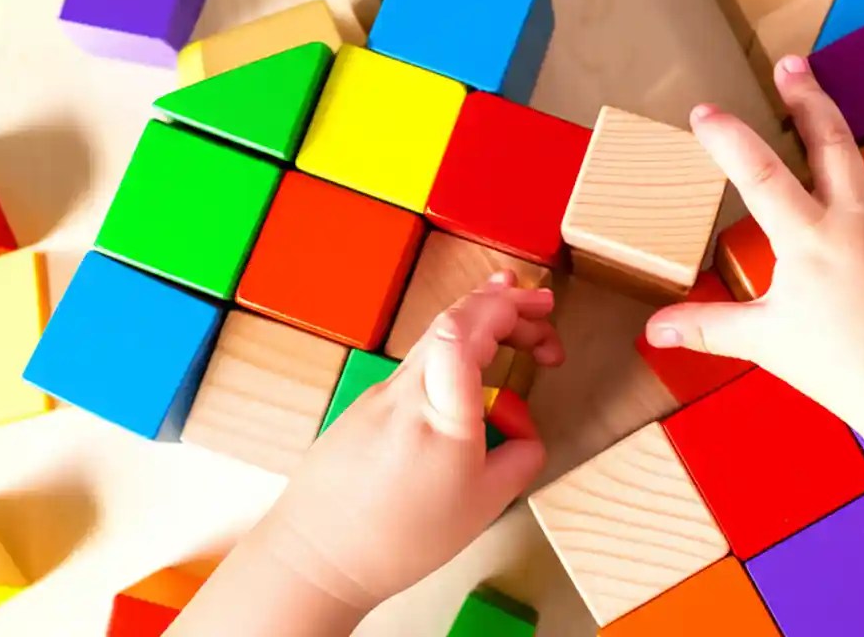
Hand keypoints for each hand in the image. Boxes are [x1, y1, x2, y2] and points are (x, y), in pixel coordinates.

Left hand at [252, 272, 562, 610]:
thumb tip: (525, 434)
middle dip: (507, 305)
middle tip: (545, 311)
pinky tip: (475, 375)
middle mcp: (407, 391)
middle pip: (455, 318)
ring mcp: (383, 392)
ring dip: (482, 324)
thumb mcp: (485, 505)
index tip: (540, 311)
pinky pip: (422, 365)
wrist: (318, 557)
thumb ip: (519, 458)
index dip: (503, 308)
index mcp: (440, 414)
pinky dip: (457, 356)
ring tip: (518, 325)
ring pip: (437, 337)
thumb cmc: (398, 538)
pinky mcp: (370, 404)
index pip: (461, 331)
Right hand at [645, 40, 863, 442]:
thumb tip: (652, 333)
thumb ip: (708, 329)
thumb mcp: (766, 344)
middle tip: (792, 62)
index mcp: (810, 242)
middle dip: (807, 97)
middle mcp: (861, 219)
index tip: (705, 111)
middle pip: (831, 141)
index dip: (728, 139)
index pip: (759, 177)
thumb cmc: (843, 372)